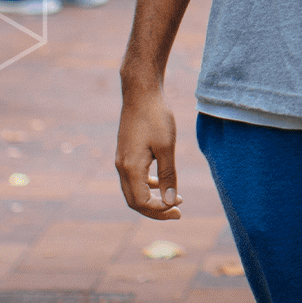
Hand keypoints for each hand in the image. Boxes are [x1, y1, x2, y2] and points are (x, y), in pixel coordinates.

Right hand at [116, 84, 182, 220]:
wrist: (141, 91)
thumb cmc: (155, 116)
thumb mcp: (167, 146)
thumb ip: (168, 175)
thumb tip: (170, 202)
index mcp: (131, 168)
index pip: (142, 203)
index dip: (160, 211)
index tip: (179, 209)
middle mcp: (122, 166)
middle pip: (135, 201)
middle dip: (156, 210)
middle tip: (178, 211)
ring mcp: (121, 159)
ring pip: (133, 191)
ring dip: (152, 199)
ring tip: (174, 199)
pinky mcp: (125, 152)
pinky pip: (133, 178)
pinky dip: (147, 186)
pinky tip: (161, 182)